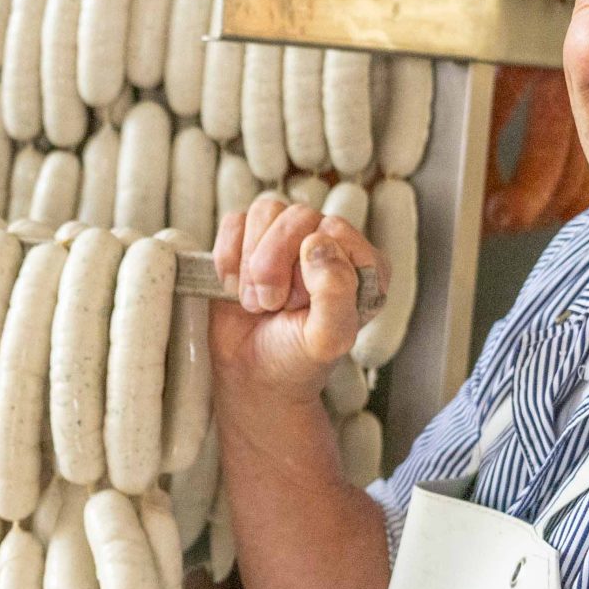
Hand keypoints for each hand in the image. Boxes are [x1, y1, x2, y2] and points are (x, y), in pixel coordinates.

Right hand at [209, 198, 385, 396]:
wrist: (252, 377)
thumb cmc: (297, 360)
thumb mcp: (327, 338)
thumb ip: (335, 292)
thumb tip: (317, 242)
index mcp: (360, 263)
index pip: (334, 229)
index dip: (309, 265)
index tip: (301, 303)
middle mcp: (327, 244)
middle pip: (296, 216)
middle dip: (273, 264)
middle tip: (271, 304)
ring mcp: (286, 240)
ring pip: (265, 211)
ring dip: (250, 263)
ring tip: (256, 301)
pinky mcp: (248, 241)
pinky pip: (234, 222)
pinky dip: (228, 257)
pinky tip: (234, 287)